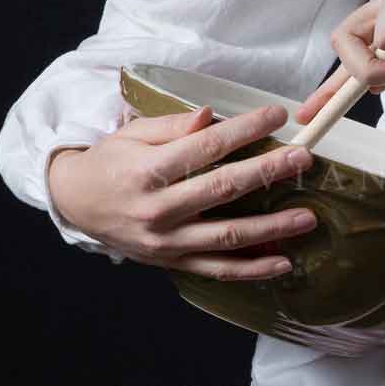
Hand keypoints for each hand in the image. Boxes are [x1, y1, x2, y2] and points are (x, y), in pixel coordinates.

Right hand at [47, 104, 323, 279]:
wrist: (77, 205)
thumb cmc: (111, 163)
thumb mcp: (132, 134)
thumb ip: (173, 126)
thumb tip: (212, 115)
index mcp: (147, 171)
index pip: (205, 147)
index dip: (244, 130)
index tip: (277, 115)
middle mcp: (158, 209)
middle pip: (222, 189)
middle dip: (268, 172)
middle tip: (304, 159)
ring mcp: (167, 241)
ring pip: (227, 237)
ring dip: (272, 228)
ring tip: (308, 217)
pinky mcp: (173, 262)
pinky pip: (219, 270)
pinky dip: (253, 269)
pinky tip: (284, 262)